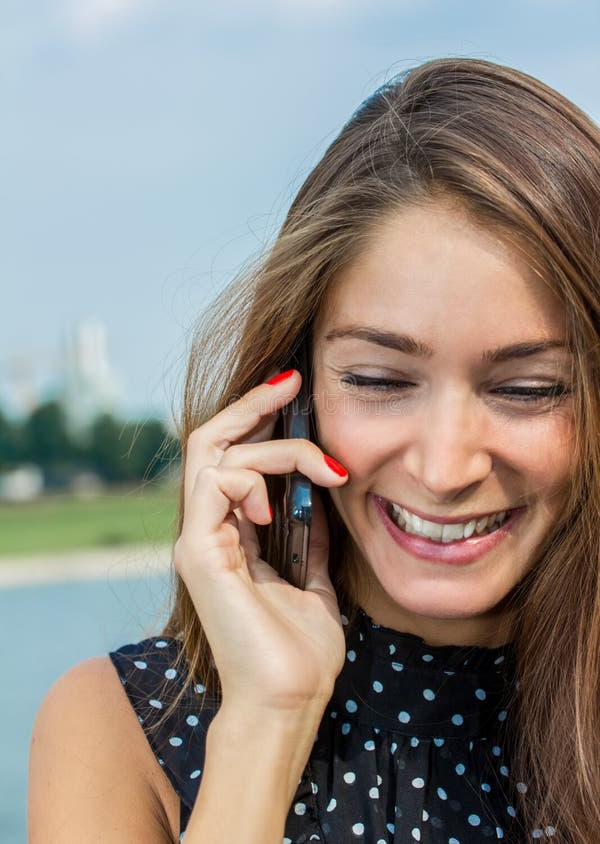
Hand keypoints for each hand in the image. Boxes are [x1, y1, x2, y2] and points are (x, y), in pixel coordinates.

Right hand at [174, 370, 347, 714]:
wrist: (288, 702)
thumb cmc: (300, 652)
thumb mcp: (314, 579)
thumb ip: (310, 539)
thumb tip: (323, 499)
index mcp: (233, 534)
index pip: (234, 457)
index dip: (261, 421)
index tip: (299, 392)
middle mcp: (208, 529)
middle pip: (211, 440)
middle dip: (252, 404)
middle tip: (293, 381)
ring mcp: (199, 538)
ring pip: (216, 453)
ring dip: (276, 448)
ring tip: (323, 468)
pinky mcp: (199, 550)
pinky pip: (214, 483)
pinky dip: (252, 479)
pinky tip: (281, 506)